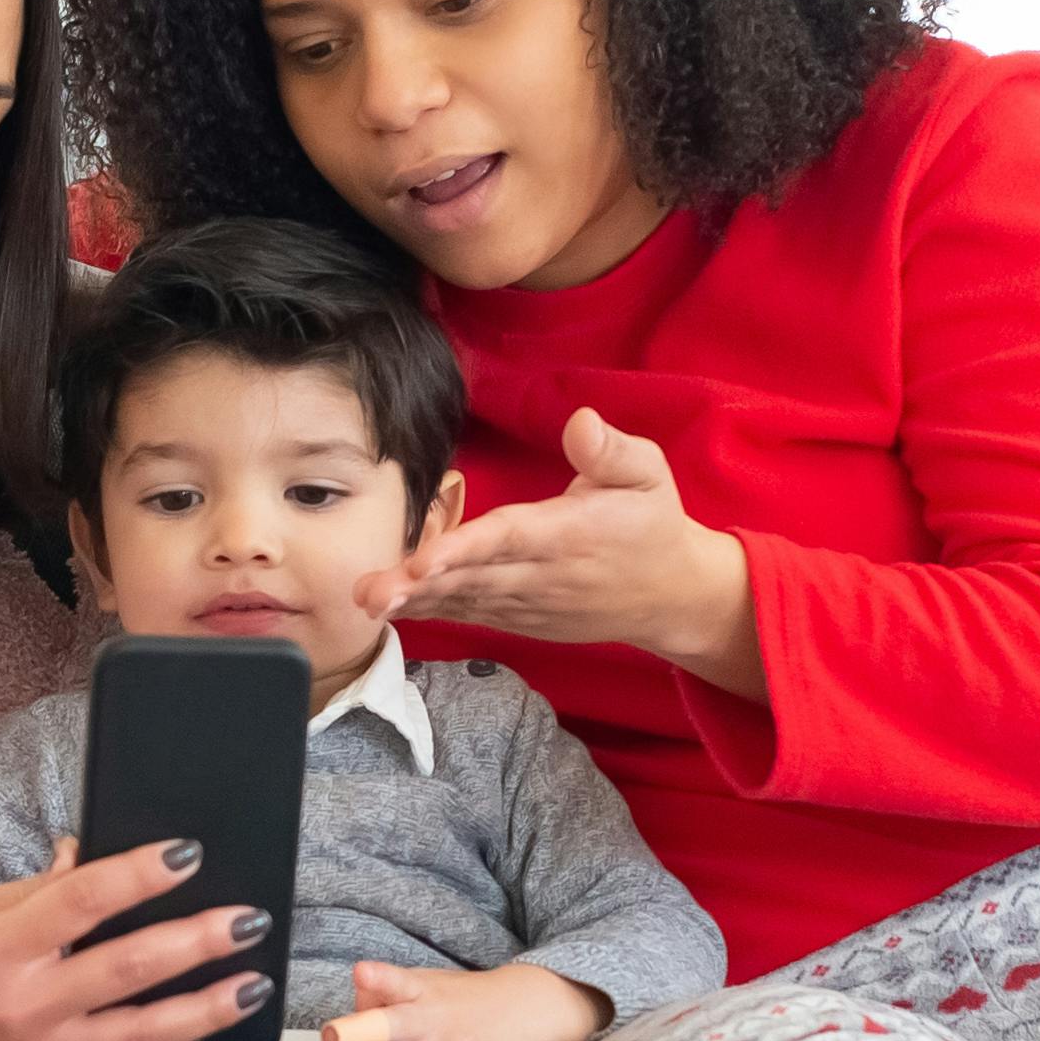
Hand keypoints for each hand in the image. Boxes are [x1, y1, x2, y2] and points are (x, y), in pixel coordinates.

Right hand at [0, 835, 272, 1040]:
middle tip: (249, 921)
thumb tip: (98, 859)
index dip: (140, 874)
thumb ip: (37, 892)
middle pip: (128, 968)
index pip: (83, 900)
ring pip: (139, 1036)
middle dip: (198, 942)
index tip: (188, 853)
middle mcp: (21, 1007)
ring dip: (205, 1012)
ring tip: (253, 987)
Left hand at [319, 958, 609, 1040]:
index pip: (394, 980)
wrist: (532, 1009)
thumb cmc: (464, 999)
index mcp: (418, 993)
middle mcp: (431, 1024)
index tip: (361, 973)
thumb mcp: (427, 983)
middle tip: (333, 1037)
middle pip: (391, 1026)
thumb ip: (382, 997)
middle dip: (361, 1031)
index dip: (375, 978)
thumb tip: (345, 1021)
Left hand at [355, 407, 762, 696]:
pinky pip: (471, 614)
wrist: (671, 595)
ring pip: (465, 600)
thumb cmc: (652, 523)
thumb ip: (611, 450)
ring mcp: (530, 603)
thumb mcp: (649, 474)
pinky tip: (393, 607)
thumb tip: (579, 421)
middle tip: (367, 590)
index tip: (423, 559)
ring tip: (367, 600)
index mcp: (570, 533)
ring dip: (415, 601)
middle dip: (418, 584)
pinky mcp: (521, 619)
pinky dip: (433, 611)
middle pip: (473, 578)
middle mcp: (544, 574)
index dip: (464, 550)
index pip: (509, 539)